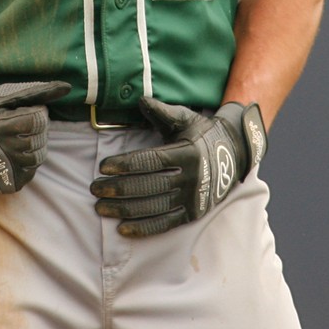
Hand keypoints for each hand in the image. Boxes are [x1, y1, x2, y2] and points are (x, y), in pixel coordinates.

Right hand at [0, 81, 71, 192]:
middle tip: (18, 127)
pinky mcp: (8, 183)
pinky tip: (13, 154)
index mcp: (4, 126)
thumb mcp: (3, 97)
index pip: (38, 120)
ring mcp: (7, 169)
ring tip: (16, 140)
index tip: (24, 113)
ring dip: (31, 146)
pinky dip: (26, 162)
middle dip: (35, 131)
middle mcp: (7, 149)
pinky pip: (30, 173)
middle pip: (39, 139)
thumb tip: (67, 87)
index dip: (35, 114)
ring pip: (37, 157)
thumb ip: (37, 92)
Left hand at [90, 97, 266, 236]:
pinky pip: (165, 224)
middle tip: (94, 188)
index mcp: (188, 153)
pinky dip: (143, 228)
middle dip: (118, 189)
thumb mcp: (186, 119)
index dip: (125, 164)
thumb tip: (140, 100)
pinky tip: (122, 228)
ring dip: (124, 209)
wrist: (234, 155)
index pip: (150, 161)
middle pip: (148, 186)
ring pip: (153, 207)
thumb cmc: (202, 134)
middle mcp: (191, 178)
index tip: (103, 166)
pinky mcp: (192, 214)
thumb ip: (162, 112)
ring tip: (100, 207)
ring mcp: (193, 199)